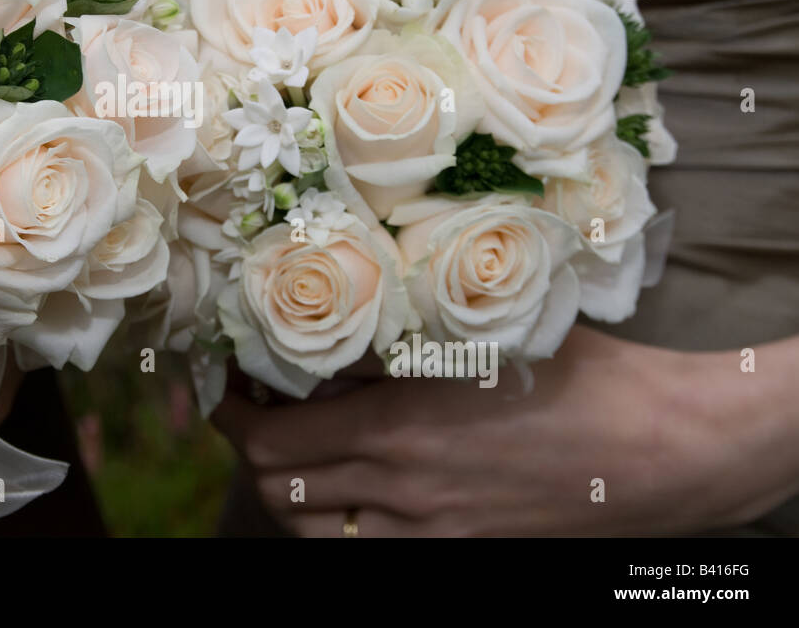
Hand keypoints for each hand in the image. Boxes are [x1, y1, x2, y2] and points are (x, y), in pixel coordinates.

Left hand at [214, 326, 798, 535]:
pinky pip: (368, 553)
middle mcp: (401, 491)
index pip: (266, 441)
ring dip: (291, 490)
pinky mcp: (458, 555)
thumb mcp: (472, 336)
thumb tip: (317, 337)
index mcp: (396, 426)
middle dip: (253, 448)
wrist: (660, 449)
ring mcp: (429, 534)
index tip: (231, 386)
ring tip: (303, 448)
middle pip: (279, 490)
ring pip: (313, 532)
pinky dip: (340, 524)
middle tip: (260, 408)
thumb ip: (388, 346)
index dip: (232, 415)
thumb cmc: (576, 377)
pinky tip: (357, 489)